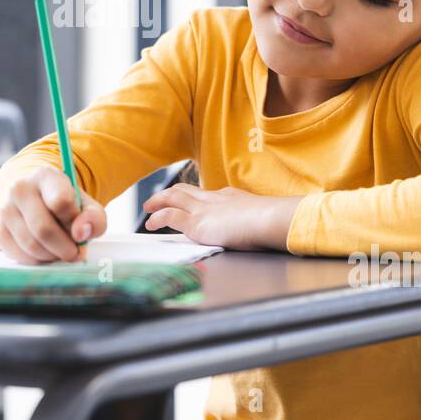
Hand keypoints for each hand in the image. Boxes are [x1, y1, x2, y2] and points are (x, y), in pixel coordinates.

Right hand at [0, 166, 107, 264]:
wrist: (37, 200)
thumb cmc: (66, 204)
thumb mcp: (86, 205)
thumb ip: (93, 218)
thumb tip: (81, 233)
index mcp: (45, 176)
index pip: (60, 201)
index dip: (75, 222)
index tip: (80, 229)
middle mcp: (20, 189)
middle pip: (43, 228)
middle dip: (65, 248)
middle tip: (75, 253)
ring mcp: (5, 210)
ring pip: (31, 245)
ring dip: (52, 256)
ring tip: (61, 251)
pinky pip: (20, 255)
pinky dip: (37, 260)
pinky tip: (46, 251)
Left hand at [142, 183, 301, 251]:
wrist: (269, 219)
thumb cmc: (272, 221)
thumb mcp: (262, 217)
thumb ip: (256, 221)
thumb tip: (263, 228)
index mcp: (229, 197)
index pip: (206, 194)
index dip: (193, 197)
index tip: (187, 200)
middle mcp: (213, 199)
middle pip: (185, 190)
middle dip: (170, 194)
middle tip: (159, 198)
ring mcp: (203, 210)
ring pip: (173, 198)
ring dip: (158, 201)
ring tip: (148, 207)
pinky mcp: (196, 223)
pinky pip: (169, 216)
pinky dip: (157, 217)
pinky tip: (151, 223)